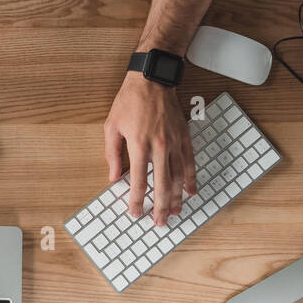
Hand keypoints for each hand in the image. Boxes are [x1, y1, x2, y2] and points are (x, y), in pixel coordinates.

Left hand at [103, 75, 197, 225]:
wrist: (152, 80)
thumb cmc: (129, 101)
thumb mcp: (111, 126)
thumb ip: (112, 154)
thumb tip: (113, 177)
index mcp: (139, 145)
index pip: (138, 181)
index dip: (137, 200)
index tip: (135, 213)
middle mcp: (159, 146)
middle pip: (161, 184)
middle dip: (159, 206)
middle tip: (158, 222)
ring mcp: (174, 142)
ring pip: (177, 177)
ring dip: (176, 198)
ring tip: (174, 213)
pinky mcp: (184, 137)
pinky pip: (189, 162)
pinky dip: (190, 179)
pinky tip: (189, 192)